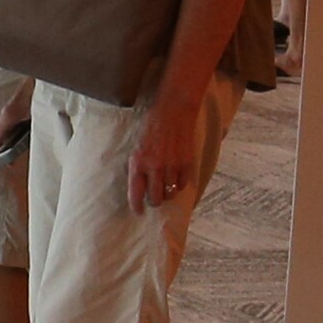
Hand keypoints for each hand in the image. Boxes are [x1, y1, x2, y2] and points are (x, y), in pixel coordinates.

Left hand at [128, 98, 207, 212]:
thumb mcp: (137, 145)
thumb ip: (138, 165)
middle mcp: (154, 167)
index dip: (136, 206)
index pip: (135, 193)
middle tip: (154, 199)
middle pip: (155, 199)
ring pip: (170, 194)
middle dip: (154, 202)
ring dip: (167, 194)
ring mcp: (172, 166)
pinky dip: (179, 185)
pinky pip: (183, 184)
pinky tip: (176, 179)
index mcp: (138, 162)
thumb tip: (139, 184)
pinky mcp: (186, 163)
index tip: (138, 211)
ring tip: (165, 188)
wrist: (174, 111)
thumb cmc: (151, 126)